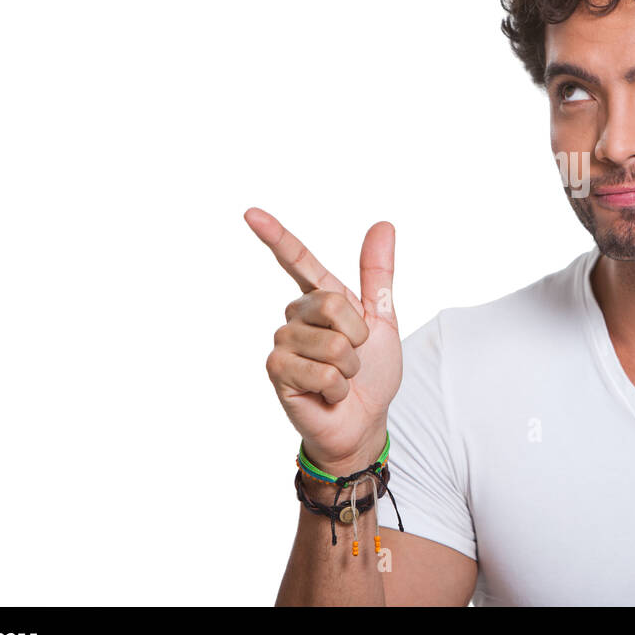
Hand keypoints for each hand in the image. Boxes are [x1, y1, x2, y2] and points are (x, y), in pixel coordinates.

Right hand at [244, 207, 400, 472]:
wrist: (363, 420)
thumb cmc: (371, 373)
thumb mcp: (383, 319)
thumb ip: (378, 274)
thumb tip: (383, 224)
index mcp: (321, 299)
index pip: (297, 260)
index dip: (276, 236)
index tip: (251, 213)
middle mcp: (297, 316)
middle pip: (332, 304)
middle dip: (358, 336)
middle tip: (354, 358)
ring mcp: (283, 342)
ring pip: (331, 343)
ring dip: (349, 367)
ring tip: (340, 378)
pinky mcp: (276, 370)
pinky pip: (321, 370)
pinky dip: (336, 387)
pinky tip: (328, 394)